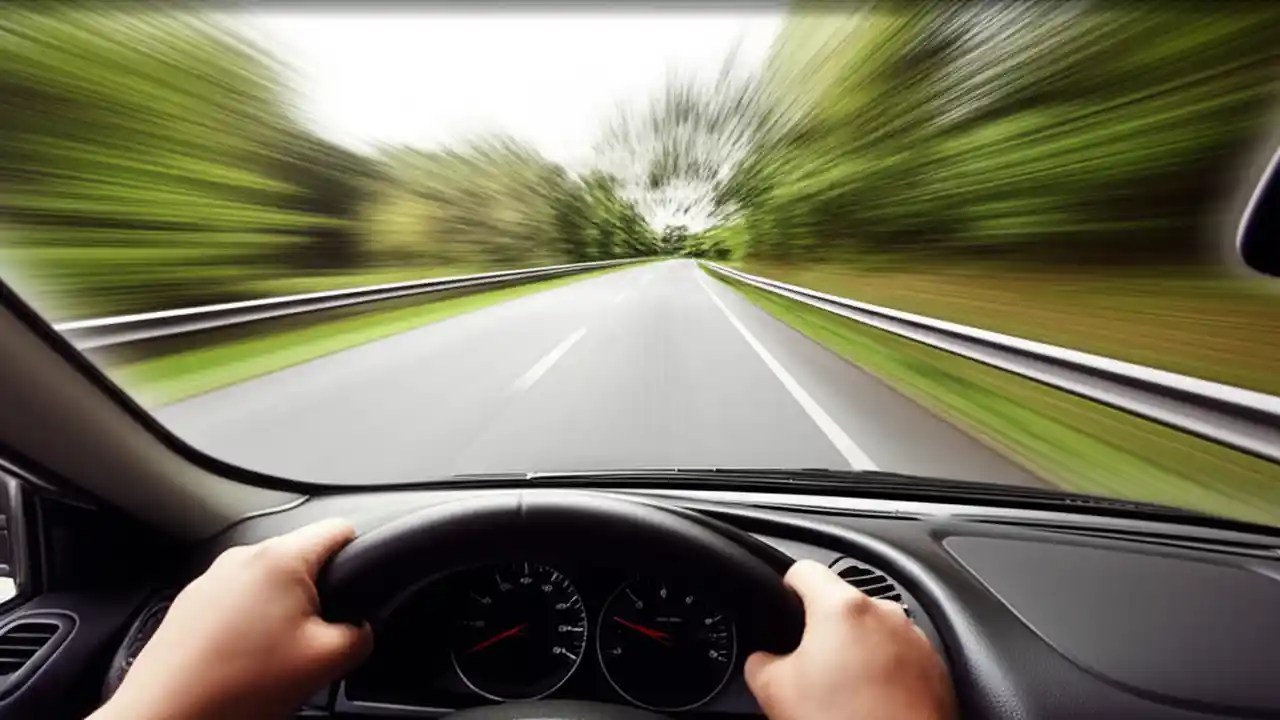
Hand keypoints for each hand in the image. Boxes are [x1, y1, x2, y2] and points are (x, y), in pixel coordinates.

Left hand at [92, 519, 372, 719]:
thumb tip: (360, 628)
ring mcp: (210, 579)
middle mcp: (243, 557)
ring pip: (268, 585)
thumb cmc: (240, 685)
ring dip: (281, 613)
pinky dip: (248, 626)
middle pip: (303, 560)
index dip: (361, 556)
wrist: (167, 716)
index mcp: (281, 558)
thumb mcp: (325, 662)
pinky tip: (242, 664)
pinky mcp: (189, 604)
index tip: (359, 589)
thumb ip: (360, 635)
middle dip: (316, 597)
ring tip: (272, 659)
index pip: (340, 529)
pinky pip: (236, 603)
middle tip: (312, 642)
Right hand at [745, 560, 954, 719]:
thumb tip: (762, 659)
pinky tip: (871, 701)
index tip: (783, 604)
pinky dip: (884, 670)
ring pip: (872, 630)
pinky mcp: (934, 667)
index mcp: (841, 608)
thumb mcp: (775, 692)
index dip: (786, 586)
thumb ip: (760, 662)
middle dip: (823, 629)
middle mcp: (883, 613)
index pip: (803, 570)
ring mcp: (914, 639)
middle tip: (810, 667)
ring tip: (845, 691)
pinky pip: (900, 655)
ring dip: (857, 650)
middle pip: (840, 603)